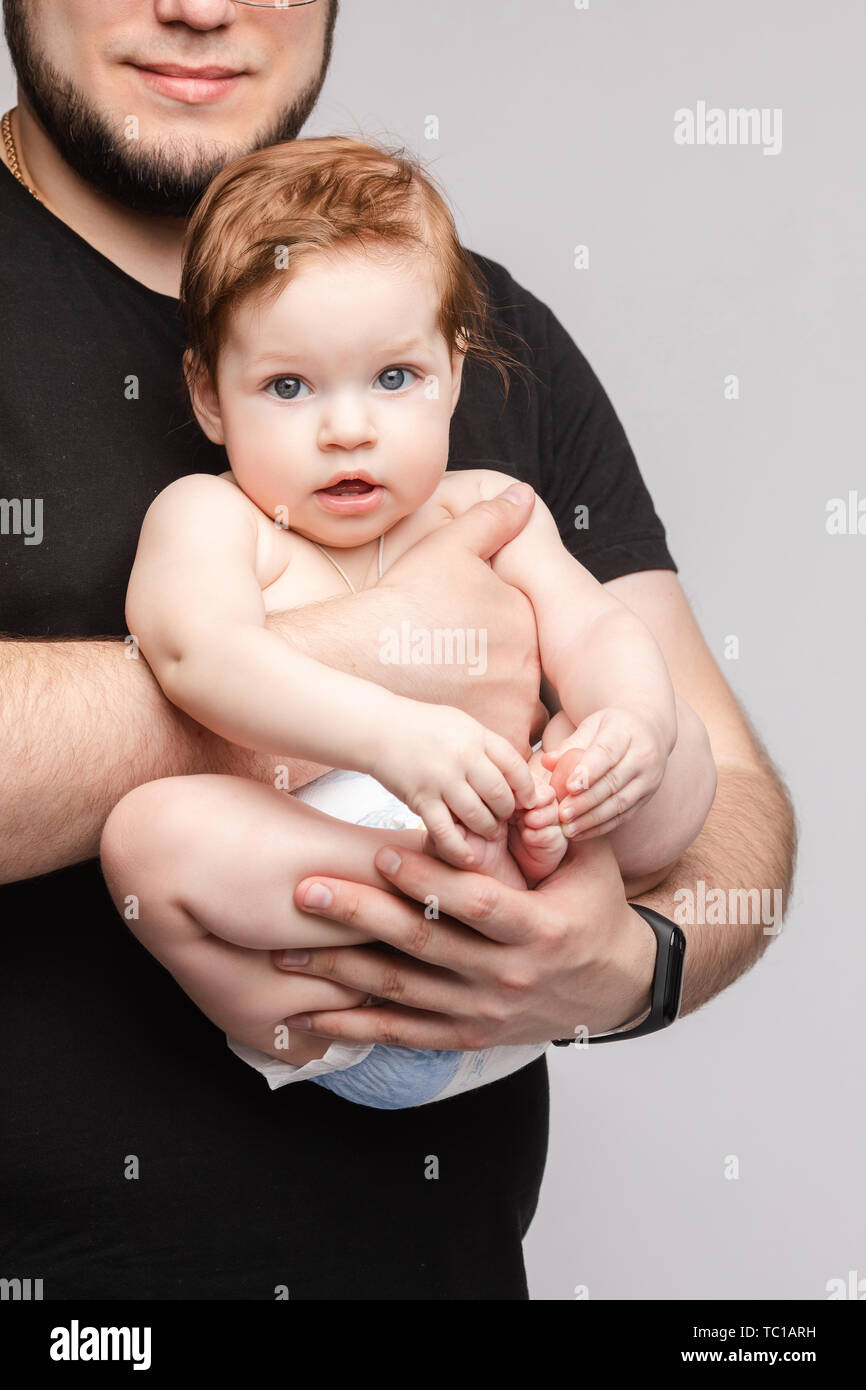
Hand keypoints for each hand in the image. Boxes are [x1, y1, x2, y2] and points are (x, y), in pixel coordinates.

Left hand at [271, 834, 657, 1047]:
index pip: (475, 903)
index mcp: (539, 929)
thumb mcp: (591, 862)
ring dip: (341, 972)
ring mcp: (484, 1011)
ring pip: (403, 992)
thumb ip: (555, 820)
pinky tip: (312, 1014)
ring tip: (285, 953)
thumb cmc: (597, 910)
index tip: (380, 851)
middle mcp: (507, 976)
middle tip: (304, 891)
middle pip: (423, 945)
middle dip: (358, 917)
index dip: (427, 879)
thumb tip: (530, 761)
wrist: (621, 989)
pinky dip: (356, 1027)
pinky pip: (404, 1035)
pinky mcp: (469, 1036)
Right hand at [372, 701, 537, 867]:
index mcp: (476, 736)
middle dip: (507, 811)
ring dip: (488, 829)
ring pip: (478, 815)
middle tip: (506, 818)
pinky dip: (459, 849)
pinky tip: (468, 856)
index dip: (527, 788)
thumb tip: (514, 770)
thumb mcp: (461, 725)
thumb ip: (486, 746)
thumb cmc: (422, 728)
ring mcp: (441, 778)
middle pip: (500, 794)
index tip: (529, 800)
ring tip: (489, 832)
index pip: (515, 766)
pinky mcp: (421, 798)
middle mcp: (462, 756)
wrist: (378, 728)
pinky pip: (446, 831)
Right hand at [373, 483, 547, 753]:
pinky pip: (501, 749)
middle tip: (447, 671)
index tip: (456, 640)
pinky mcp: (493, 741)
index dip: (489, 638)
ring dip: (490, 711)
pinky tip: (451, 728)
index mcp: (527, 620)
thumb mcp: (449, 546)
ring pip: (512, 713)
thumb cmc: (401, 600)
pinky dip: (484, 743)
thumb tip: (524, 496)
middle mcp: (530, 666)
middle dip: (492, 677)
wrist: (360, 654)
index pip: (521, 634)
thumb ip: (493, 520)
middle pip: (518, 677)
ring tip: (445, 700)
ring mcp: (514, 707)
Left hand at [541, 705, 671, 841]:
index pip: (607, 752)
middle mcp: (643, 756)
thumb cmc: (611, 729)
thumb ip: (569, 745)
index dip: (589, 771)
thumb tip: (547, 761)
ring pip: (620, 803)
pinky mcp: (647, 796)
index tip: (569, 786)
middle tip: (562, 814)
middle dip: (586, 801)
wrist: (647, 731)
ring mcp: (649, 779)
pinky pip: (625, 815)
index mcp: (625, 732)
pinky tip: (581, 832)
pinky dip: (602, 827)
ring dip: (592, 819)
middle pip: (613, 782)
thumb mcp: (591, 727)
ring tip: (568, 828)